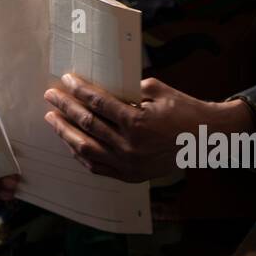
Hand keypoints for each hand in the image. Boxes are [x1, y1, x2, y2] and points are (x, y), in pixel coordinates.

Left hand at [43, 73, 254, 181]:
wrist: (205, 138)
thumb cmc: (183, 110)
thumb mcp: (158, 91)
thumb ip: (129, 90)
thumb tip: (101, 86)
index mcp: (137, 122)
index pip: (98, 103)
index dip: (79, 90)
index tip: (66, 80)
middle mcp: (130, 146)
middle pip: (87, 124)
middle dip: (65, 108)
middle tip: (51, 96)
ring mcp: (129, 164)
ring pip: (87, 148)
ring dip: (66, 132)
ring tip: (53, 119)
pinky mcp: (131, 175)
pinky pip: (97, 167)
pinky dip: (81, 155)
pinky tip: (71, 142)